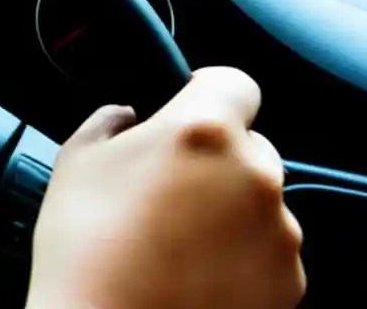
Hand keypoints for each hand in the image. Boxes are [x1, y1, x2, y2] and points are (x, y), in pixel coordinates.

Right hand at [27, 67, 304, 308]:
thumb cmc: (86, 253)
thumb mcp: (77, 161)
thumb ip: (111, 122)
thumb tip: (127, 119)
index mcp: (203, 131)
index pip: (233, 82)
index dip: (205, 94)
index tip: (185, 112)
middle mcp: (254, 175)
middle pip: (249, 147)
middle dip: (215, 163)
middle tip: (166, 193)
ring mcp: (279, 233)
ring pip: (259, 203)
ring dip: (228, 213)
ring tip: (173, 245)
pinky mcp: (288, 283)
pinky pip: (268, 254)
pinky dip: (240, 260)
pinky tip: (192, 276)